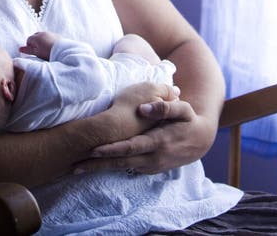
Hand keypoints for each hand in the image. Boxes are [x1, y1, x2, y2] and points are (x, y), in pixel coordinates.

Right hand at [19, 30, 58, 59]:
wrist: (62, 51)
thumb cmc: (48, 52)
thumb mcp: (37, 53)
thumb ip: (28, 50)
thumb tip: (19, 49)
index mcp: (37, 37)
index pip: (28, 39)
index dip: (28, 46)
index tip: (31, 51)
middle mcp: (43, 33)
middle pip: (35, 36)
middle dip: (35, 42)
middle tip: (37, 50)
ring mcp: (50, 33)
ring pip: (43, 36)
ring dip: (41, 41)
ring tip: (44, 49)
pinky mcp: (57, 35)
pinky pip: (50, 37)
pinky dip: (48, 40)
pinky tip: (51, 47)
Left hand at [76, 89, 212, 175]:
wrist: (201, 141)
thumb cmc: (189, 121)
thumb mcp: (183, 110)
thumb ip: (165, 107)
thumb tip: (144, 108)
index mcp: (158, 142)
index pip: (130, 148)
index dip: (111, 150)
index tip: (93, 149)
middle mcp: (153, 158)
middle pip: (121, 163)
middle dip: (97, 164)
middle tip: (75, 164)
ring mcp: (151, 166)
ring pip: (122, 168)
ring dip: (101, 168)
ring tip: (78, 167)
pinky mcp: (150, 168)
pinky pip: (128, 168)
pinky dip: (112, 167)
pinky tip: (95, 165)